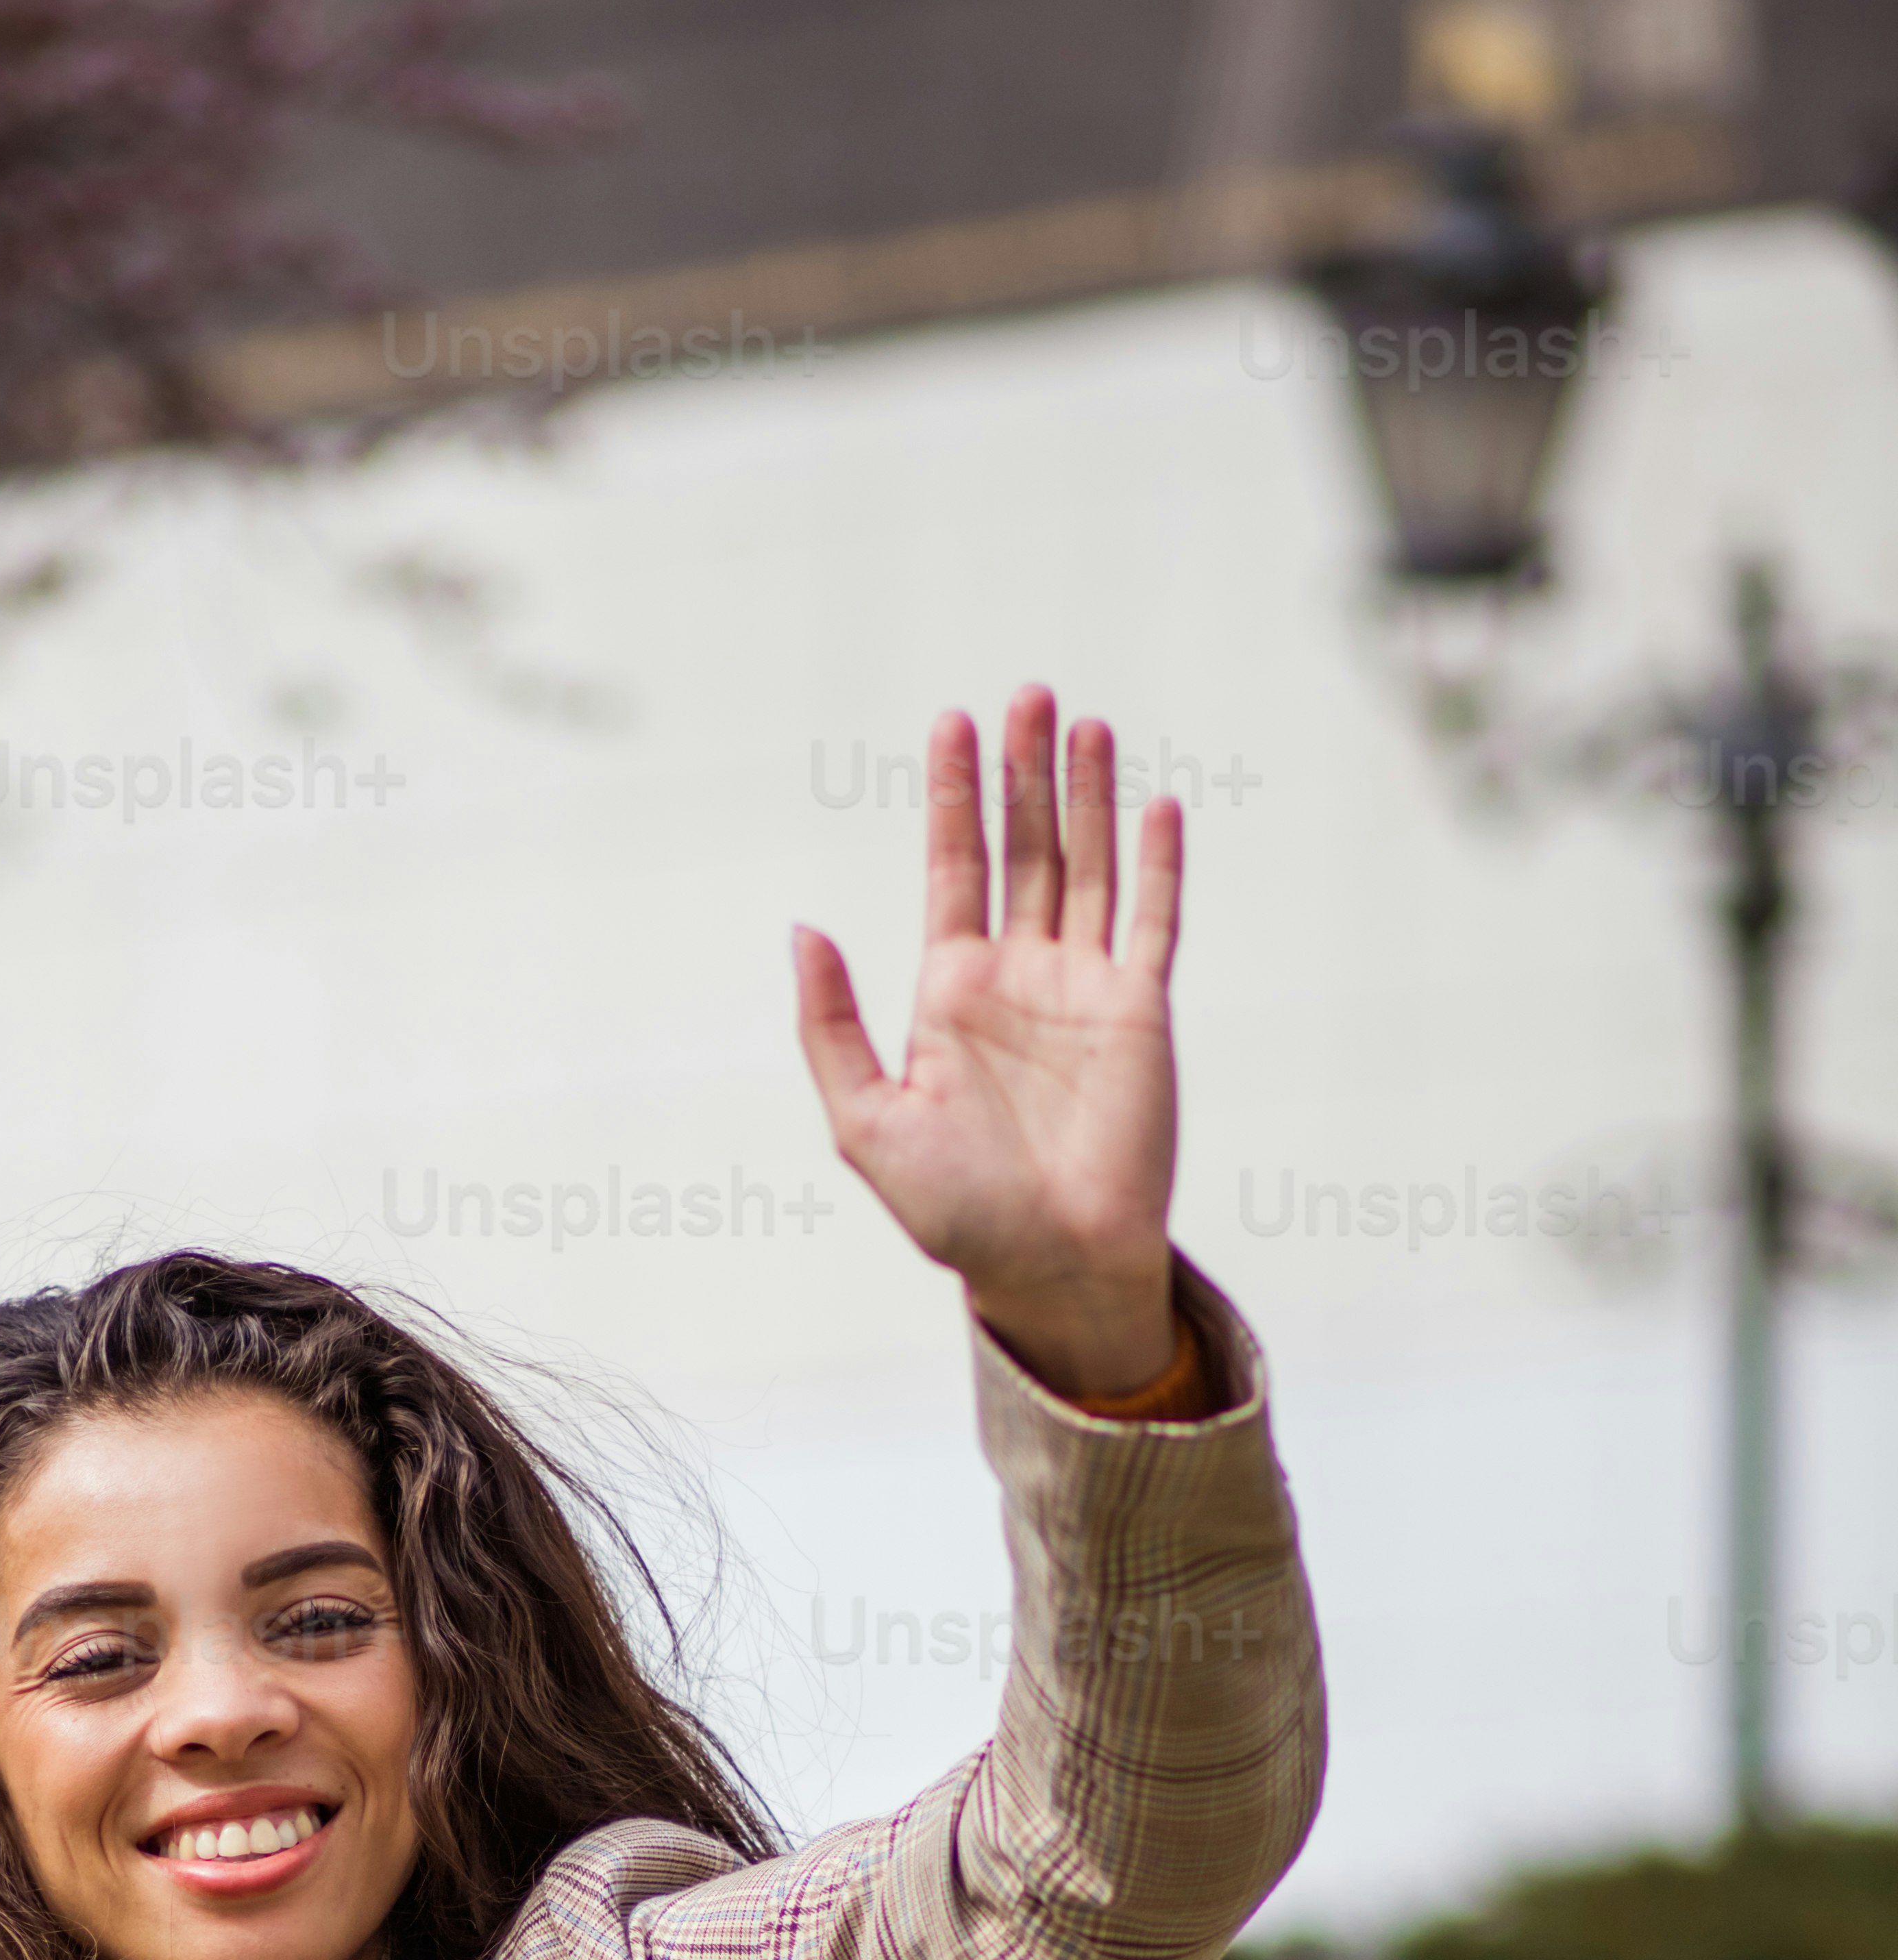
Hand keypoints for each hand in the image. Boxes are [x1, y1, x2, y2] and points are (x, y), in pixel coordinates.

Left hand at [794, 688, 1179, 1403]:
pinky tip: (1155, 806)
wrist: (1049, 1266)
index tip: (953, 723)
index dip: (955, 797)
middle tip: (1028, 693)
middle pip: (1023, 848)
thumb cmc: (955, 1211)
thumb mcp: (865, 1121)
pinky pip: (1154, 923)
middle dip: (1023, 772)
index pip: (953, 869)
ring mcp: (1085, 989)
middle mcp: (1019, 977)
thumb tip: (802, 929)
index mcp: (951, 994)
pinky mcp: (1142, 1013)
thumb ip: (831, 1026)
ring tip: (1085, 722)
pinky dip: (1158, 865)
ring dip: (1088, 796)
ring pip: (1089, 868)